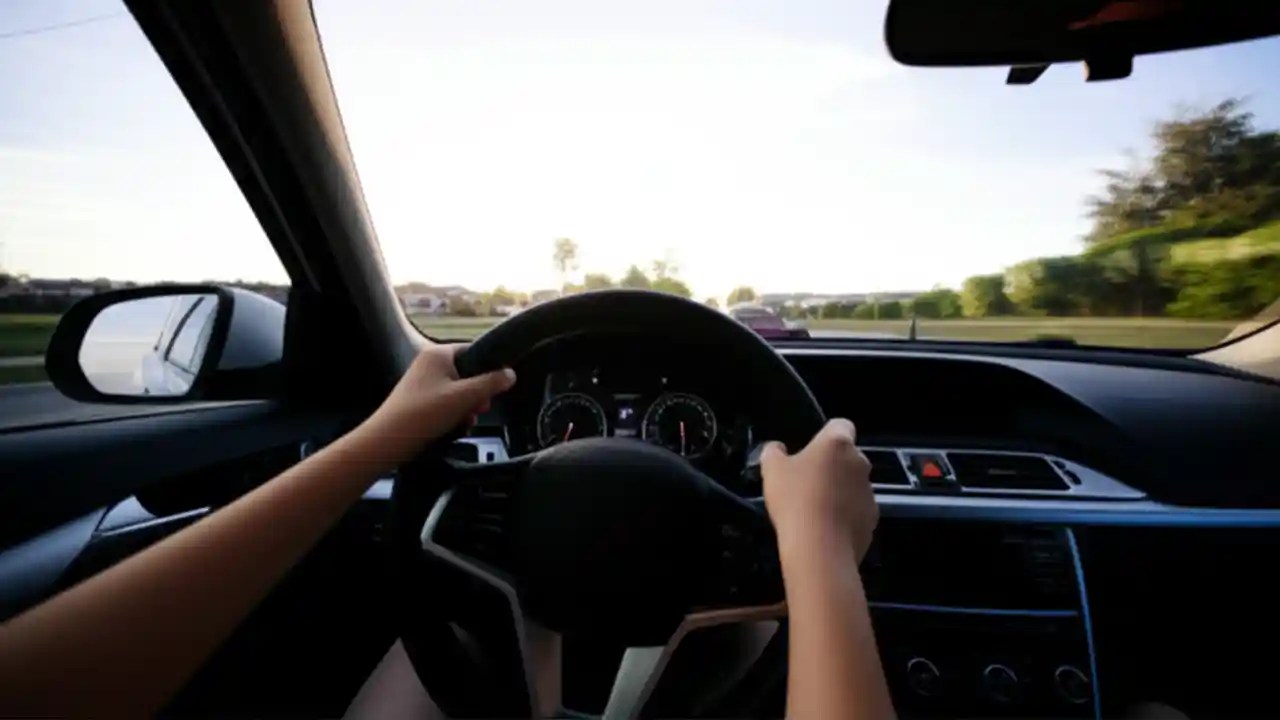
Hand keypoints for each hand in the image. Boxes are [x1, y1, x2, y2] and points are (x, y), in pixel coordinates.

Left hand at [358, 344, 515, 465]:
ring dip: (467, 407)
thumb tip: (511, 373)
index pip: (473, 351)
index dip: (489, 368)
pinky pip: (445, 403)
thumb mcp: (465, 397)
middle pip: (467, 373)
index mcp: (438, 353)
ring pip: (458, 391)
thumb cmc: (426, 412)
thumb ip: (491, 383)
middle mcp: (429, 364)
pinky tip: (456, 427)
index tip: (498, 387)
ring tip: (467, 421)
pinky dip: (453, 414)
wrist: (389, 440)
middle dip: (478, 393)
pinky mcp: (419, 401)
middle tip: (481, 408)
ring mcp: (423, 383)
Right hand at [761, 418, 877, 562]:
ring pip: (854, 485)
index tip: (811, 451)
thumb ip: (774, 452)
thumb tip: (777, 448)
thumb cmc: (795, 498)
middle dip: (833, 466)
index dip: (826, 436)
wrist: (820, 547)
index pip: (841, 425)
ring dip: (840, 491)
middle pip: (848, 457)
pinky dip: (846, 515)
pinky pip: (857, 510)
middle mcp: (860, 463)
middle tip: (808, 482)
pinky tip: (826, 528)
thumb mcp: (772, 470)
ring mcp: (870, 492)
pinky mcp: (873, 519)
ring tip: (816, 509)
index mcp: (838, 443)